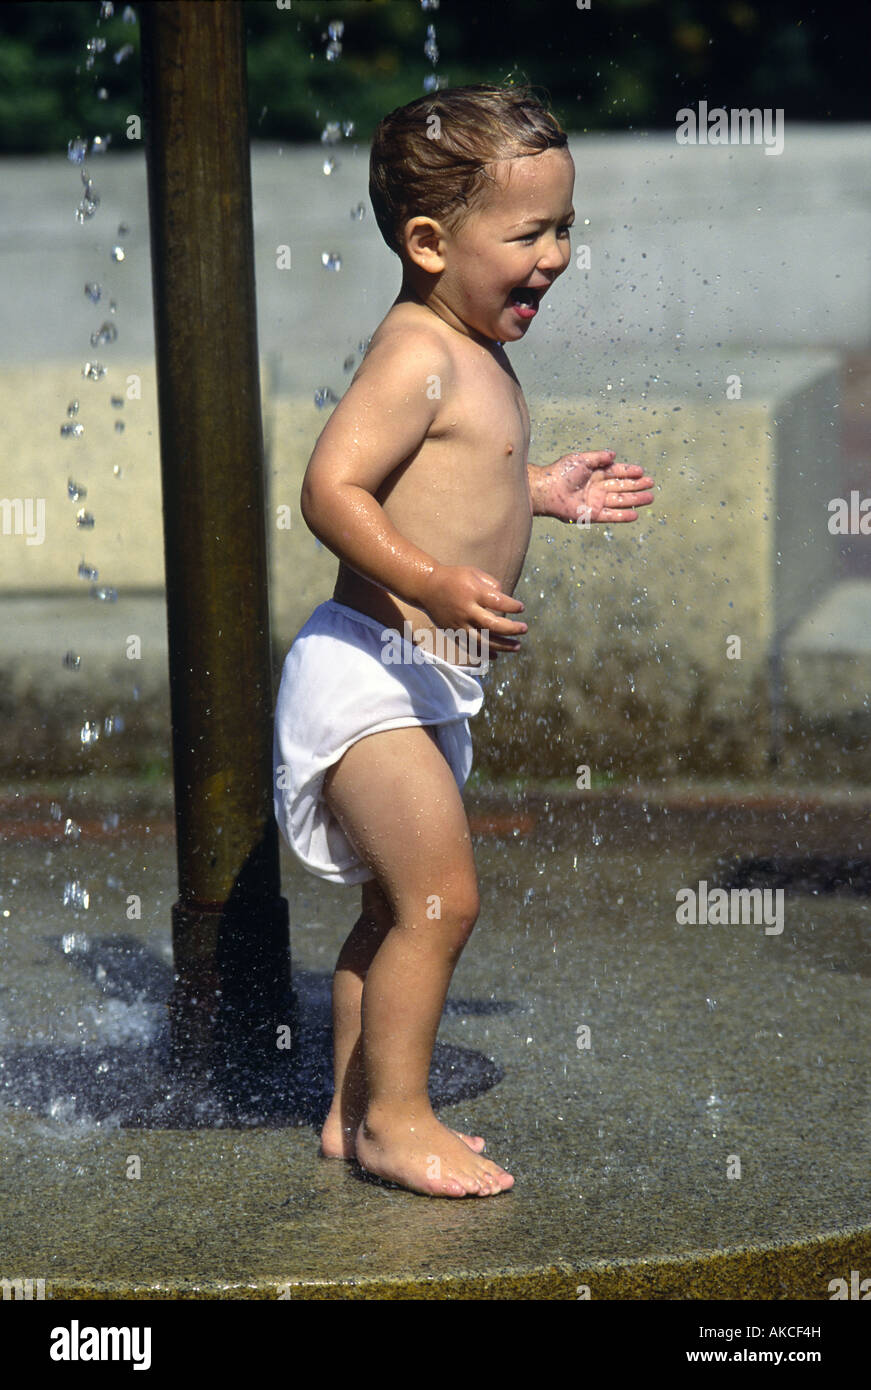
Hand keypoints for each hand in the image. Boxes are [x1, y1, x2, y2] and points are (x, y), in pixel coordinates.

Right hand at [418, 565, 526, 652]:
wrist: (426, 587)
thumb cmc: (454, 577)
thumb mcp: (473, 572)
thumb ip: (491, 584)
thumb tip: (505, 601)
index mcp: (472, 592)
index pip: (498, 602)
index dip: (513, 606)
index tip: (521, 608)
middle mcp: (466, 610)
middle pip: (492, 625)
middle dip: (511, 629)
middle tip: (524, 629)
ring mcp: (458, 624)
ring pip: (482, 640)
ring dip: (502, 646)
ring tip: (517, 646)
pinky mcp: (453, 632)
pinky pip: (469, 647)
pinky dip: (484, 653)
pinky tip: (496, 656)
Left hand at [537, 450, 654, 523]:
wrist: (547, 490)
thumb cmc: (561, 472)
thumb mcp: (581, 459)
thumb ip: (598, 457)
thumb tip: (613, 455)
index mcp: (595, 473)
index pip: (616, 472)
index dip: (629, 472)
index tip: (641, 471)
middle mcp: (597, 488)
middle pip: (621, 486)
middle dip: (636, 485)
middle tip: (650, 483)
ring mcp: (596, 501)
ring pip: (620, 501)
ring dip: (635, 499)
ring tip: (649, 497)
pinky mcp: (592, 515)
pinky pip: (611, 516)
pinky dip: (623, 516)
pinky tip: (635, 514)